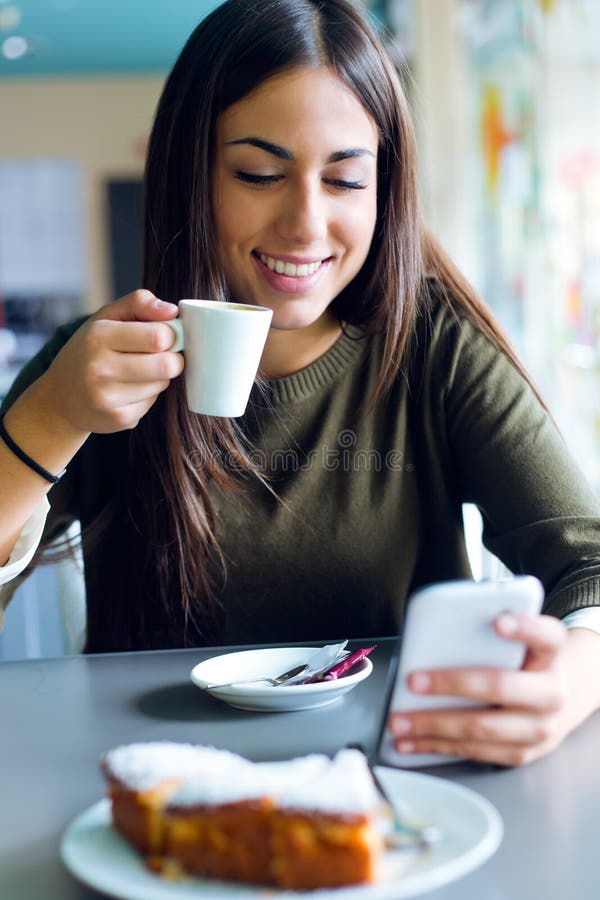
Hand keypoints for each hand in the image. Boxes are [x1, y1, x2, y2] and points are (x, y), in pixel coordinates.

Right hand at [34, 290, 183, 436]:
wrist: (60, 398)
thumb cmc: (89, 351)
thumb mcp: (105, 318)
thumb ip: (138, 304)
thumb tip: (172, 311)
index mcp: (98, 336)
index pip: (158, 336)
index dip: (170, 334)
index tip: (163, 336)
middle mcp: (100, 368)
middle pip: (167, 364)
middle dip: (173, 358)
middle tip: (160, 355)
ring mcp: (108, 397)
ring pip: (163, 383)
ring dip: (159, 376)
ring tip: (136, 372)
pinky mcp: (119, 419)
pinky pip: (153, 402)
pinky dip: (148, 394)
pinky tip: (128, 390)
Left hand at [388, 615, 599, 765]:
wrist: (560, 698)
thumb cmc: (525, 662)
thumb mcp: (519, 641)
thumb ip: (488, 634)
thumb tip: (437, 635)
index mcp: (551, 653)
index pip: (545, 635)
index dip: (523, 628)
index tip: (497, 620)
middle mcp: (552, 692)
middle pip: (501, 686)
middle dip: (452, 684)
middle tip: (414, 681)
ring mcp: (540, 728)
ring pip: (482, 727)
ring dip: (434, 725)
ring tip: (399, 721)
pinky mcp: (522, 753)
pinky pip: (476, 752)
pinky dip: (438, 746)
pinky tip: (413, 741)